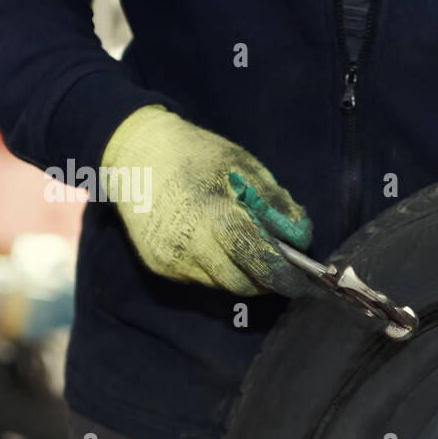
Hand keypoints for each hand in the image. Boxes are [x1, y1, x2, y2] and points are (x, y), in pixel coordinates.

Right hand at [100, 106, 312, 295]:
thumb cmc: (197, 155)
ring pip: (223, 284)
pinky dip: (219, 268)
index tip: (302, 281)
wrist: (135, 154)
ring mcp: (170, 258)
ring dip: (243, 274)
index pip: (257, 259)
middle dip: (266, 280)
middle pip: (242, 283)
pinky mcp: (160, 266)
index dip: (284, 276)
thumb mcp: (245, 167)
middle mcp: (188, 243)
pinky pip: (202, 278)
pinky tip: (216, 242)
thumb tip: (301, 239)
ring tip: (248, 247)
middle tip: (284, 269)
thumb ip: (277, 204)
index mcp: (213, 214)